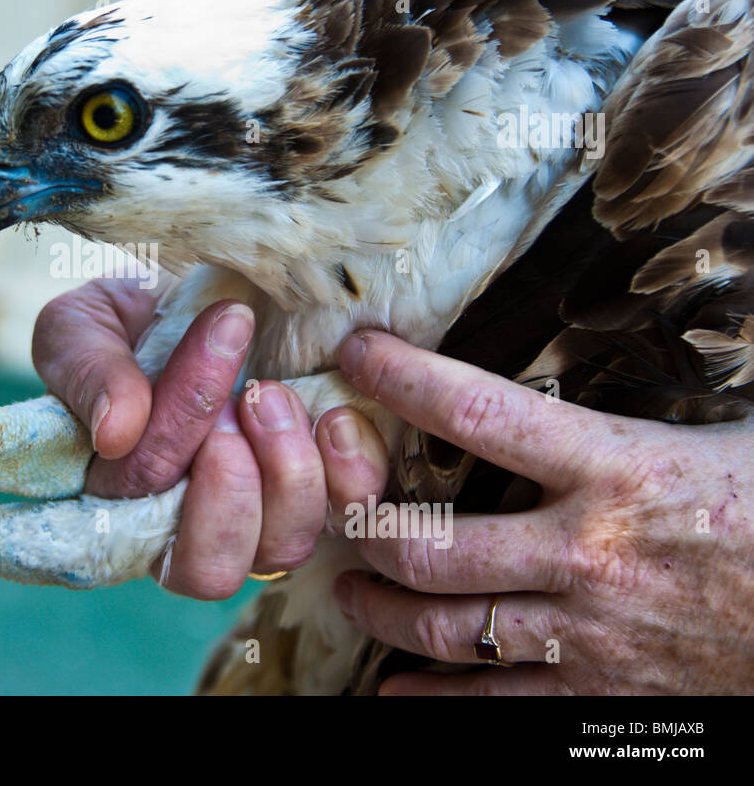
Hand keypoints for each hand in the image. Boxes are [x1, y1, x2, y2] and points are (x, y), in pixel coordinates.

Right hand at [32, 276, 384, 597]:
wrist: (199, 293)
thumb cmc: (126, 318)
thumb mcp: (81, 327)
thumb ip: (87, 372)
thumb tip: (115, 434)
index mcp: (115, 498)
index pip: (142, 502)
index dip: (176, 430)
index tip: (213, 341)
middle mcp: (184, 528)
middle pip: (211, 568)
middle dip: (230, 485)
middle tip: (246, 397)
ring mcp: (256, 519)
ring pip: (281, 550)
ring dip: (286, 471)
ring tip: (277, 395)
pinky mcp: (320, 496)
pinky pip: (346, 515)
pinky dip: (349, 470)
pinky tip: (332, 415)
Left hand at [325, 329, 753, 693]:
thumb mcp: (722, 437)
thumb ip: (640, 408)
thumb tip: (606, 340)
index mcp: (620, 470)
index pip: (479, 412)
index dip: (404, 378)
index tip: (358, 353)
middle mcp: (589, 554)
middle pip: (428, 540)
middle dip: (359, 523)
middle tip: (332, 507)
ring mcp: (594, 636)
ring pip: (445, 628)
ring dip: (382, 610)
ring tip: (353, 591)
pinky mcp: (609, 700)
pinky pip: (498, 706)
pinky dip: (436, 701)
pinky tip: (398, 694)